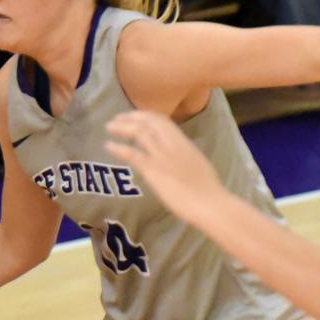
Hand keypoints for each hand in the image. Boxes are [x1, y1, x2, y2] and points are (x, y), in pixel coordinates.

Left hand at [104, 110, 223, 214]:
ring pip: (140, 133)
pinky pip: (134, 155)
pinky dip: (120, 148)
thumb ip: (185, 155)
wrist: (210, 204)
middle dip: (131, 117)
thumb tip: (179, 155)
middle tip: (117, 119)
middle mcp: (173, 145)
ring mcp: (163, 157)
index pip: (163, 121)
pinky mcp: (155, 172)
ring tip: (110, 127)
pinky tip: (109, 146)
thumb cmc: (208, 190)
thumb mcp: (197, 164)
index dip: (145, 115)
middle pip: (149, 122)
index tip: (133, 116)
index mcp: (184, 143)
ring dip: (122, 128)